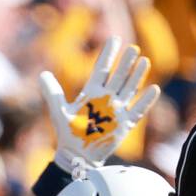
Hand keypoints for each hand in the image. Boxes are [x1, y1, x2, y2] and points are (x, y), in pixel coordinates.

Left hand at [40, 36, 160, 173]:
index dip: (108, 55)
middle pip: (118, 77)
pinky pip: (138, 111)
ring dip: (136, 76)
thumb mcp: (59, 111)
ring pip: (129, 90)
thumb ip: (52, 92)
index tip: (114, 39)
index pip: (102, 69)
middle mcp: (106, 99)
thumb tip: (42, 74)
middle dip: (125, 63)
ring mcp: (117, 111)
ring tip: (144, 60)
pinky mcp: (124, 125)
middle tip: (132, 48)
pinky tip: (153, 89)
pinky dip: (145, 102)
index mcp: (92, 93)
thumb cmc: (68, 134)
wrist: (77, 155)